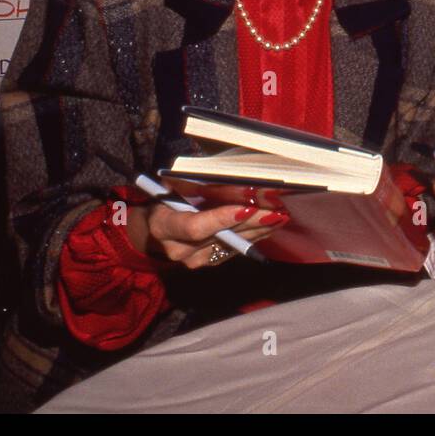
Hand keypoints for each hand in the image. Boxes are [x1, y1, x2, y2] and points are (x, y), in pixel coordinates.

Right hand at [125, 197, 287, 268]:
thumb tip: (220, 173)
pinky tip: (273, 224)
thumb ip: (189, 184)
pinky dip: (256, 235)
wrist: (153, 232)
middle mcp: (180, 250)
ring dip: (260, 230)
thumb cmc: (163, 201)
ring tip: (281, 214)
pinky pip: (237, 249)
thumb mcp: (168, 189)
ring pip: (234, 245)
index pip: (194, 227)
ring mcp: (196, 260)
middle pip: (221, 237)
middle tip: (275, 209)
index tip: (246, 207)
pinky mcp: (210, 262)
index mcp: (164, 227)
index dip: (221, 219)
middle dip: (252, 223)